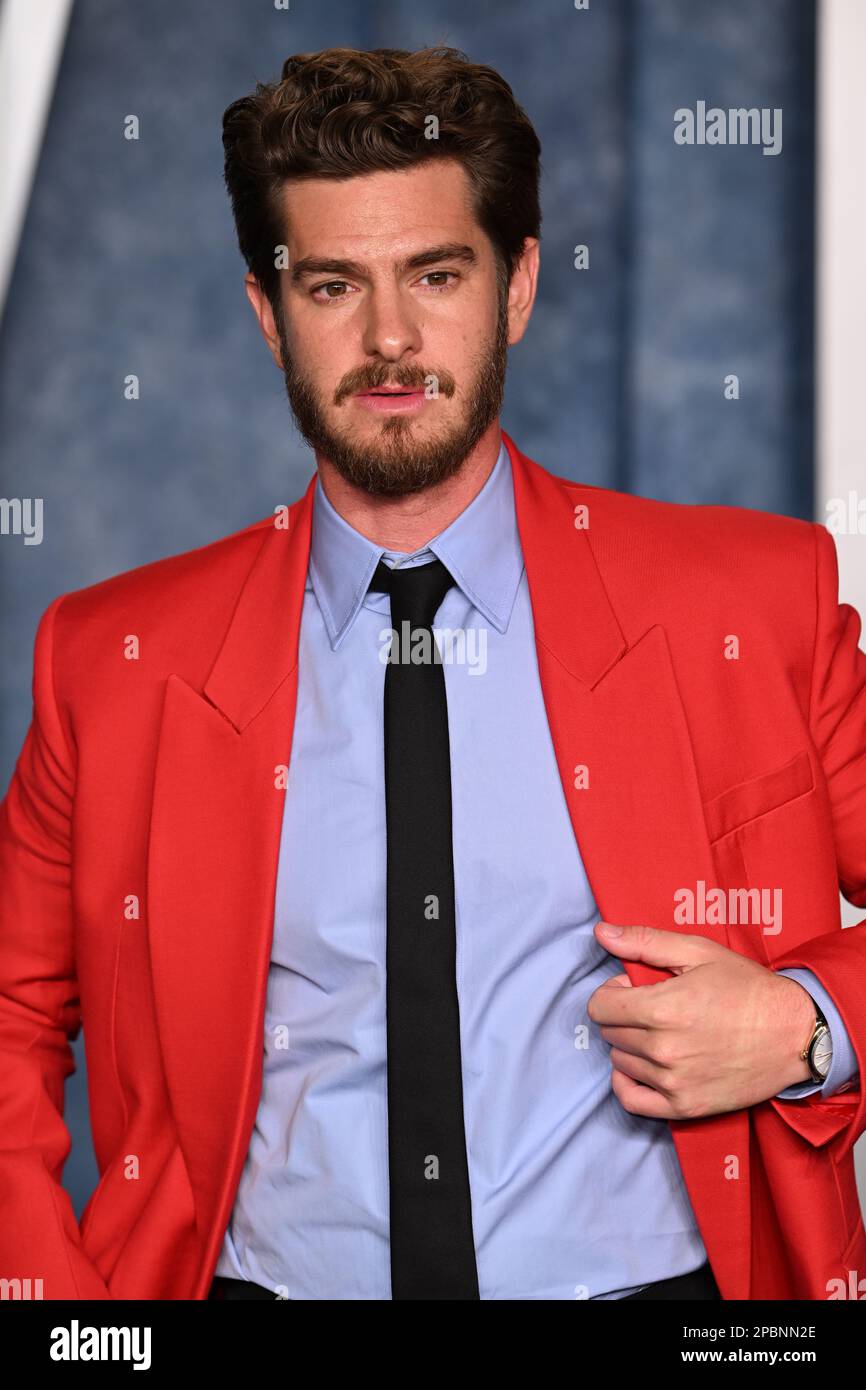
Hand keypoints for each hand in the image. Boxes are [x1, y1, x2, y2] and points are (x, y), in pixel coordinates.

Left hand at [587, 920, 817, 1119]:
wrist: (794, 1033)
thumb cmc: (748, 988)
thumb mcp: (699, 952)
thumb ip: (645, 942)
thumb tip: (602, 933)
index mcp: (662, 1008)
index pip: (599, 1007)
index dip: (612, 992)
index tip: (633, 989)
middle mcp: (663, 1048)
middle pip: (610, 1033)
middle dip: (623, 1016)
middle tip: (653, 1008)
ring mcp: (673, 1081)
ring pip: (619, 1062)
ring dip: (630, 1046)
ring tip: (660, 1033)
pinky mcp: (685, 1106)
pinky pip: (631, 1100)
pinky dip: (626, 1083)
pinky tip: (641, 1068)